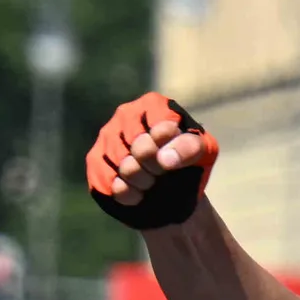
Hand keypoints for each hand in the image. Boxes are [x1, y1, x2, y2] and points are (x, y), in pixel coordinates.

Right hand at [86, 92, 216, 230]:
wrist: (168, 193)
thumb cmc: (188, 164)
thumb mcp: (203, 153)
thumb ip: (191, 147)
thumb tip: (165, 159)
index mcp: (153, 106)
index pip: (159, 127)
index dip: (169, 150)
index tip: (174, 159)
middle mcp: (126, 115)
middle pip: (140, 147)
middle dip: (156, 168)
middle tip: (162, 173)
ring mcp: (107, 137)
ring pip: (124, 166)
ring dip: (143, 182)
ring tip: (150, 183)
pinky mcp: (95, 161)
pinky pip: (108, 181)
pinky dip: (127, 194)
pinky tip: (136, 194)